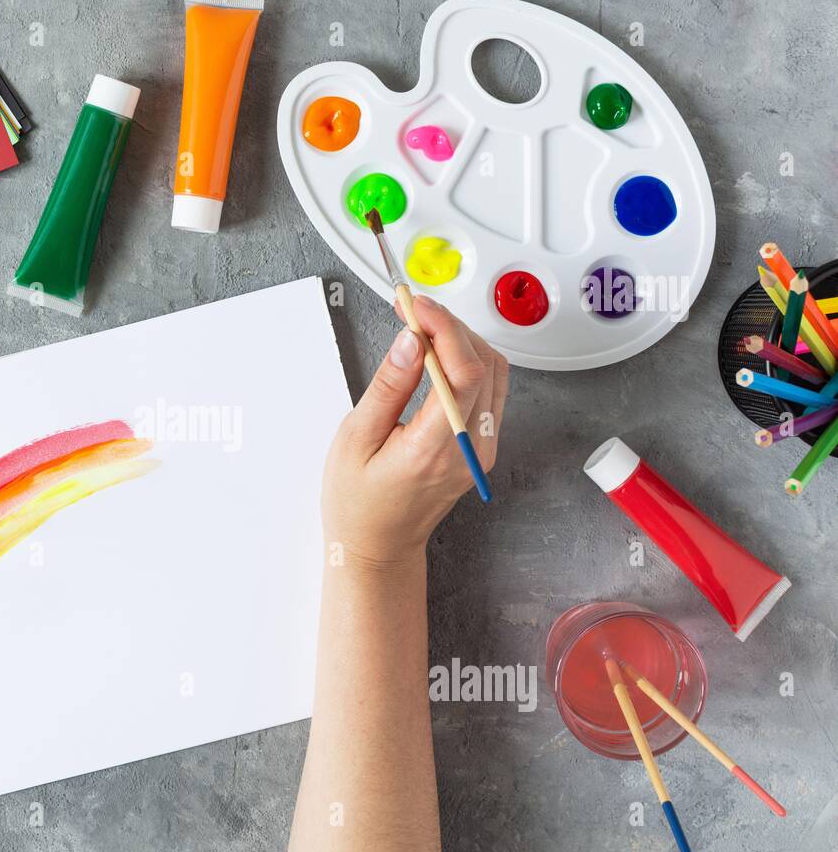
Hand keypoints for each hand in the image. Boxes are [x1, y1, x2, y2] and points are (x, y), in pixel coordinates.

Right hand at [322, 294, 508, 567]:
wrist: (378, 545)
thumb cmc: (358, 502)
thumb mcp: (356, 438)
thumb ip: (388, 386)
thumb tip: (410, 340)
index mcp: (434, 449)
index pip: (463, 372)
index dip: (444, 328)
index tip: (416, 306)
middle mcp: (469, 449)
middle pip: (484, 365)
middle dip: (450, 328)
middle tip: (412, 312)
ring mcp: (482, 449)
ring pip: (494, 373)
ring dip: (462, 342)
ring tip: (422, 331)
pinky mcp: (482, 446)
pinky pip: (489, 390)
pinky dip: (467, 362)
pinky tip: (436, 357)